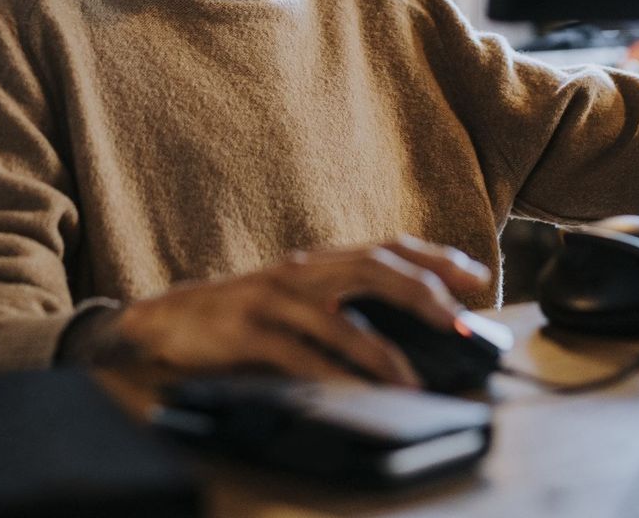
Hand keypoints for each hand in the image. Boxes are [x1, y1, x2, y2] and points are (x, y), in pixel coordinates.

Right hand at [93, 236, 491, 386]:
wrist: (159, 324)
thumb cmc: (234, 318)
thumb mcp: (292, 301)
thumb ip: (338, 307)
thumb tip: (407, 334)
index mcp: (316, 262)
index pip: (387, 246)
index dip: (436, 255)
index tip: (479, 274)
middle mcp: (299, 270)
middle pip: (373, 267)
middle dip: (425, 292)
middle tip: (462, 320)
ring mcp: (272, 299)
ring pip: (340, 316)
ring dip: (384, 351)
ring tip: (415, 379)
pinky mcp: (246, 332)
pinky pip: (299, 356)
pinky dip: (333, 376)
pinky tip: (357, 393)